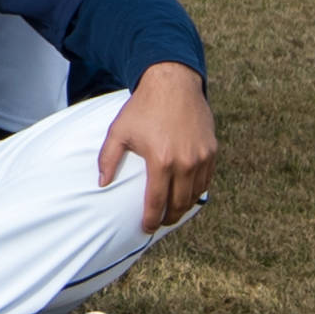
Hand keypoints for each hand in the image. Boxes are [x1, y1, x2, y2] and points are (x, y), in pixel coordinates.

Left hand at [101, 61, 217, 232]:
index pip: (157, 201)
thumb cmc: (142, 109)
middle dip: (168, 218)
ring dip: (184, 207)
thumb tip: (102, 183)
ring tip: (171, 212)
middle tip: (159, 223)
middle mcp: (185, 163)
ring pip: (195, 195)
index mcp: (161, 160)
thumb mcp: (119, 131)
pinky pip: (206, 181)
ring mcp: (202, 158)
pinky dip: (197, 192)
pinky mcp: (212, 152)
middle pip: (179, 203)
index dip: (150, 219)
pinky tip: (186, 194)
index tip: (145, 228)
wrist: (173, 85)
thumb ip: (108, 158)